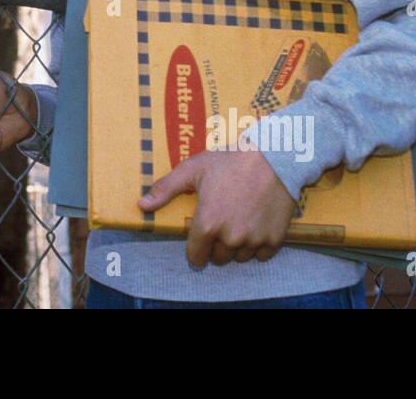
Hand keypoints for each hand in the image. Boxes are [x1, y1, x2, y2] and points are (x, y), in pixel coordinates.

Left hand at [138, 148, 297, 268]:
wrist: (274, 158)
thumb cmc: (230, 162)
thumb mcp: (193, 170)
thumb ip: (166, 189)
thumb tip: (141, 205)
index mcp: (207, 224)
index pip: (196, 256)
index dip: (196, 249)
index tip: (199, 240)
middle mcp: (230, 238)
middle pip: (218, 257)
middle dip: (216, 244)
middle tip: (221, 222)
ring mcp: (253, 240)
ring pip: (239, 257)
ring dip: (237, 246)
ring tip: (238, 221)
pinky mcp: (274, 240)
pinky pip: (261, 255)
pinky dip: (258, 244)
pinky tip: (256, 224)